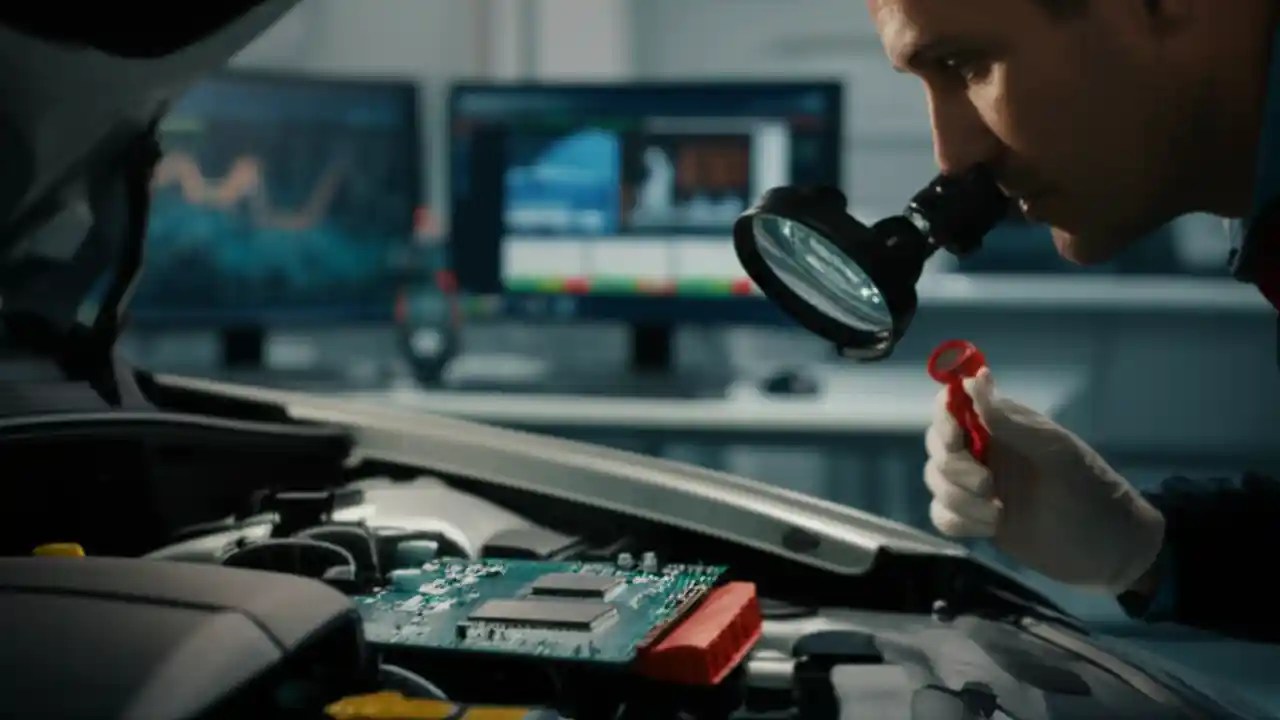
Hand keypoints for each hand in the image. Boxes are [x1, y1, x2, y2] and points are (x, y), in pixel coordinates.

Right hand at [923, 368, 1165, 593]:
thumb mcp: (1056, 452)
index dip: (944, 418)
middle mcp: (986, 450)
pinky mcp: (975, 518)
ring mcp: (978, 486)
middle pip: (937, 445)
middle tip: (989, 485)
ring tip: (997, 514)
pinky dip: (958, 521)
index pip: (953, 406)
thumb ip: (1011, 420)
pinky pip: (941, 514)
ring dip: (959, 499)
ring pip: (936, 481)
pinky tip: (989, 528)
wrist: (1108, 551)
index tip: (956, 438)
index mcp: (1004, 426)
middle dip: (955, 468)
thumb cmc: (1091, 492)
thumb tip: (976, 377)